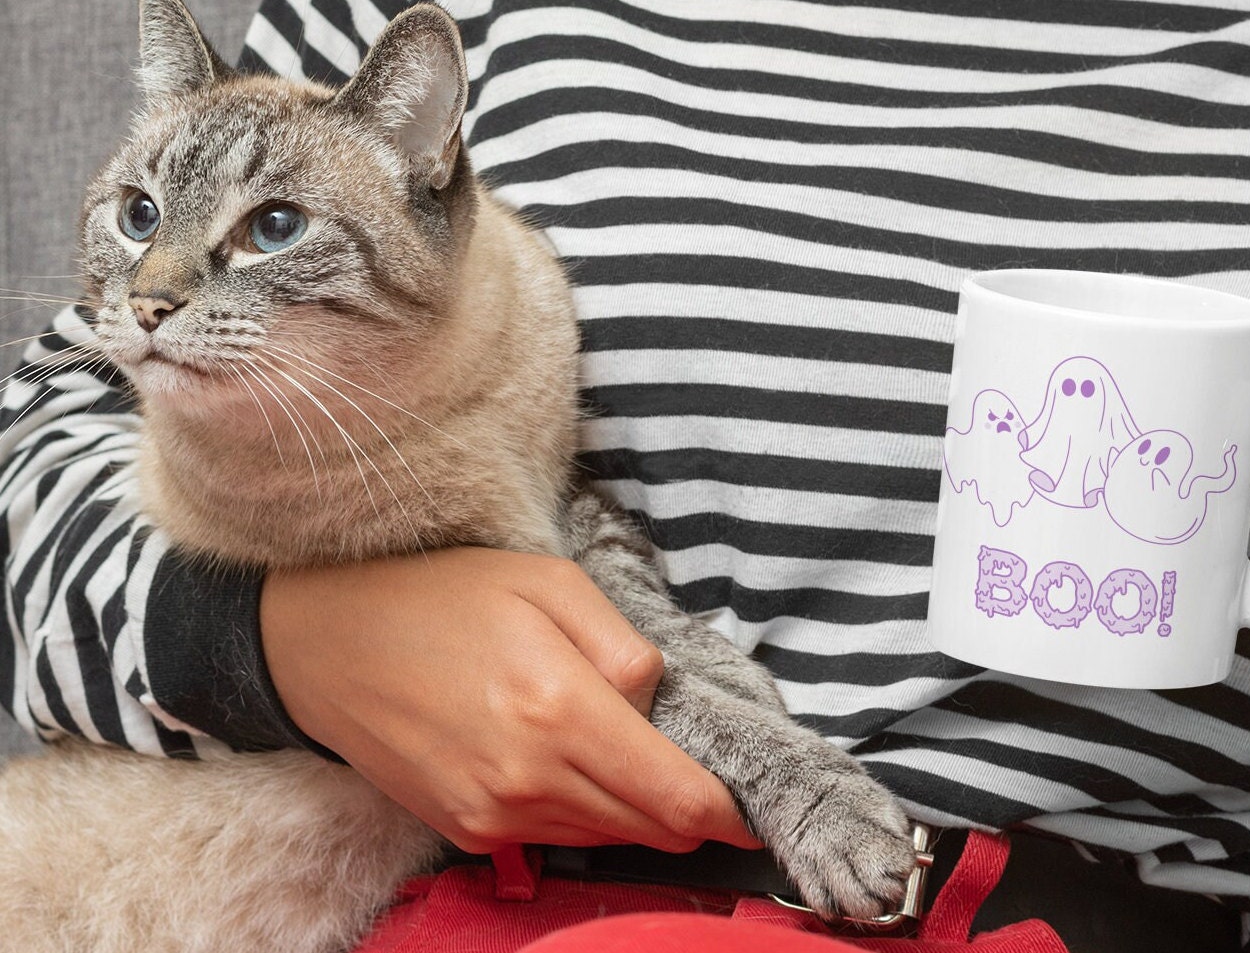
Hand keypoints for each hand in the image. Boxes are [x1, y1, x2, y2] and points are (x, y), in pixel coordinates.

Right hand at [260, 546, 758, 851]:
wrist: (327, 643)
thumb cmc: (443, 596)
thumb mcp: (546, 581)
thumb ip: (620, 641)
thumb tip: (657, 699)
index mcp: (559, 709)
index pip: (672, 796)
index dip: (722, 812)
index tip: (750, 810)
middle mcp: (528, 778)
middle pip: (645, 828)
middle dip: (687, 811)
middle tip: (706, 781)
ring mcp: (492, 815)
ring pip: (602, 838)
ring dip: (634, 812)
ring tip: (640, 763)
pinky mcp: (465, 831)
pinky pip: (552, 837)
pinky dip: (582, 814)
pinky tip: (577, 768)